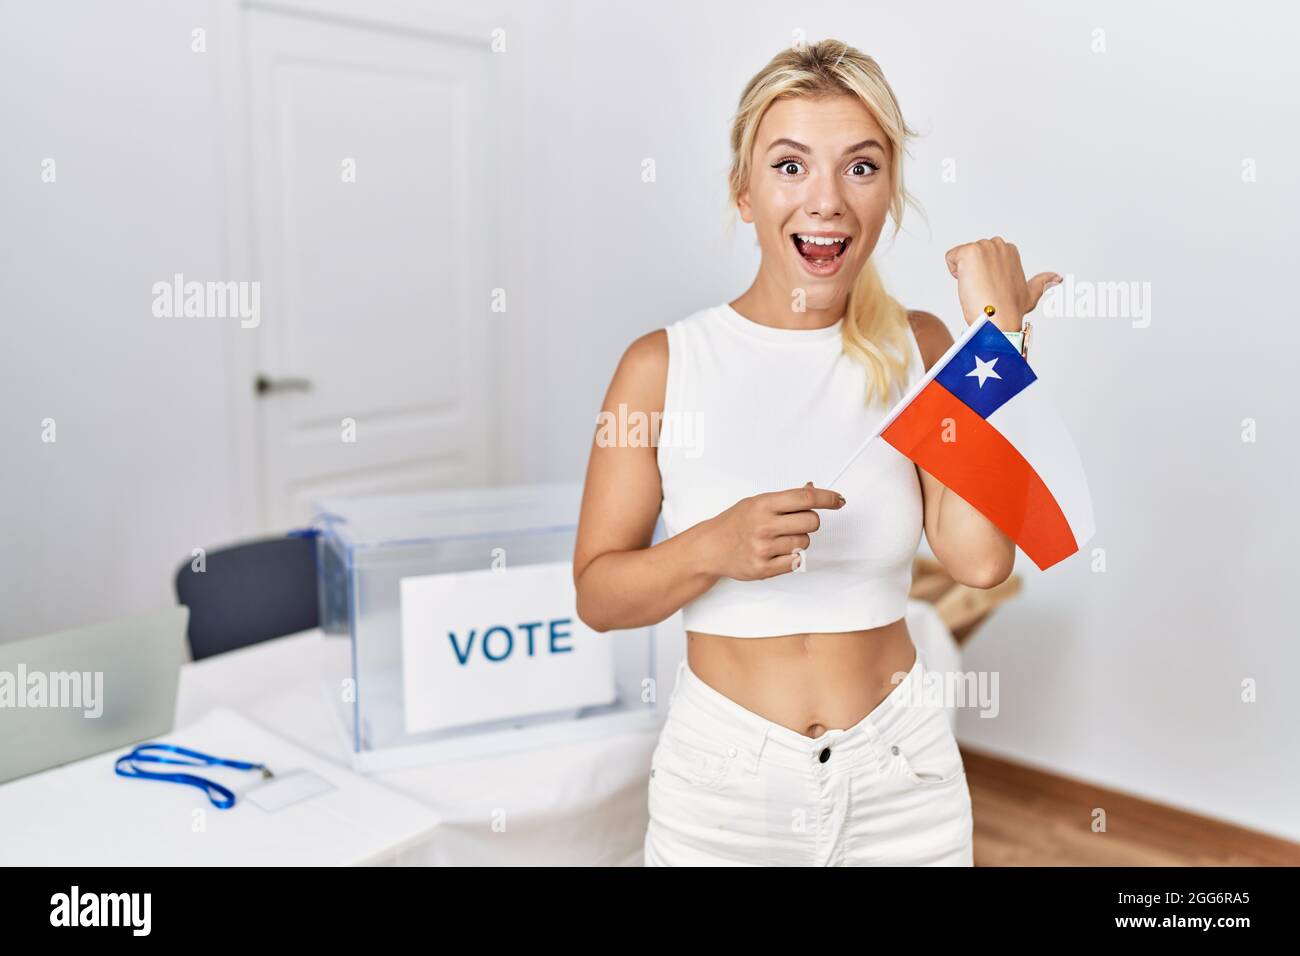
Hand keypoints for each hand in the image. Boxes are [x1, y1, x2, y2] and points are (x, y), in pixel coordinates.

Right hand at [701, 482, 844, 580]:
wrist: (710, 547)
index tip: (839, 500)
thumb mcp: (756, 502)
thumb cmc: (735, 523)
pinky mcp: (763, 569)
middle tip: (796, 522)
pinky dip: (792, 556)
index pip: (805, 498)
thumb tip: (814, 489)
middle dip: (810, 522)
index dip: (827, 498)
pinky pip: (796, 562)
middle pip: (812, 522)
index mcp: (762, 504)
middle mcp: (763, 525)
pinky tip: (777, 552)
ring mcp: (763, 549)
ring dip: (798, 540)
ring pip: (804, 542)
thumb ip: (786, 499)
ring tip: (778, 539)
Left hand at [944, 237, 1060, 330]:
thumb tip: (1057, 278)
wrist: (998, 319)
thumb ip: (1042, 282)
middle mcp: (998, 245)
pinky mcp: (969, 252)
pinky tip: (968, 284)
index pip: (982, 257)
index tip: (991, 287)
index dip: (983, 275)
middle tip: (984, 289)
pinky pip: (950, 257)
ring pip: (960, 257)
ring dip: (964, 273)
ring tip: (978, 288)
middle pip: (970, 256)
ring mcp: (984, 247)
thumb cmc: (1011, 310)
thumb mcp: (1031, 293)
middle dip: (973, 272)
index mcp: (1010, 251)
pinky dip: (953, 272)